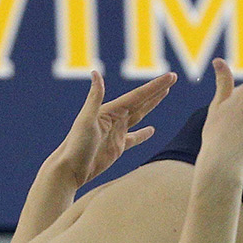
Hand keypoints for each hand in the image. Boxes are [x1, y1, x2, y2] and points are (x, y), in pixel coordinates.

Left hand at [50, 70, 175, 184]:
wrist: (69, 169)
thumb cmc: (76, 145)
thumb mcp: (86, 120)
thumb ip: (94, 98)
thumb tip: (96, 73)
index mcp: (109, 110)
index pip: (137, 96)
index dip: (155, 87)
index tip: (171, 77)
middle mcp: (114, 119)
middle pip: (141, 102)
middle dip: (157, 90)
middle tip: (172, 78)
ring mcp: (116, 133)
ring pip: (139, 115)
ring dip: (152, 104)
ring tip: (164, 94)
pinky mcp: (117, 148)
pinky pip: (134, 138)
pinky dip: (143, 134)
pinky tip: (151, 130)